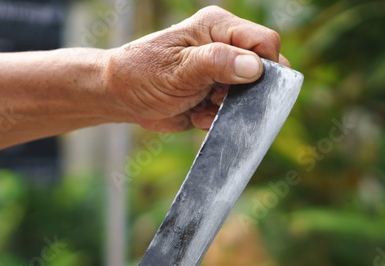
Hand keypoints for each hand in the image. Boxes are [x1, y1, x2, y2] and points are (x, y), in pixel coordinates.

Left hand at [103, 6, 287, 131]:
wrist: (120, 97)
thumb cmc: (142, 73)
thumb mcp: (179, 68)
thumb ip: (218, 63)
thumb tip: (254, 67)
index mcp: (219, 27)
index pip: (264, 42)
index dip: (264, 66)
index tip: (246, 86)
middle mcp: (225, 46)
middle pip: (263, 71)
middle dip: (246, 92)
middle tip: (216, 97)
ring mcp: (222, 72)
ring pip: (250, 97)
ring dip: (229, 109)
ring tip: (202, 105)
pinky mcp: (216, 96)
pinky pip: (233, 113)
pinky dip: (217, 119)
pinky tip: (195, 114)